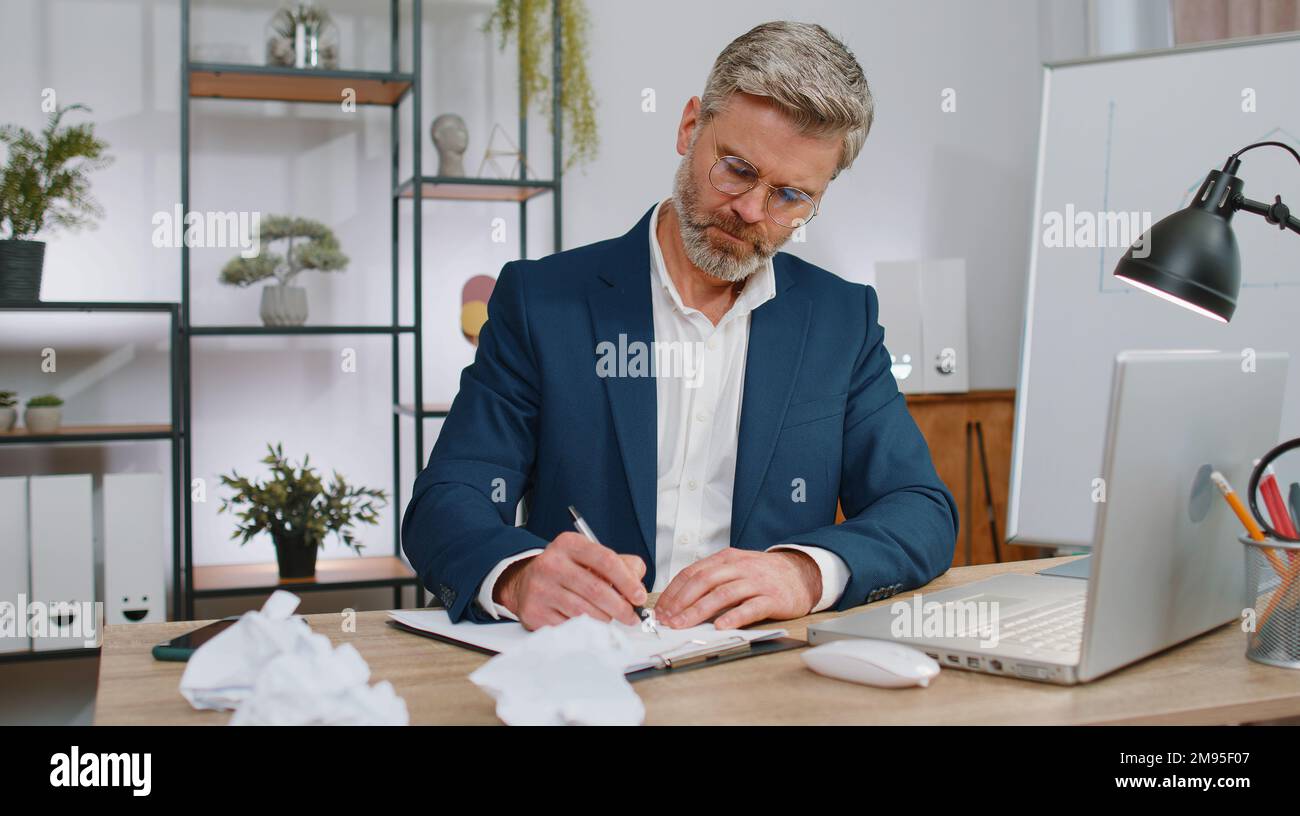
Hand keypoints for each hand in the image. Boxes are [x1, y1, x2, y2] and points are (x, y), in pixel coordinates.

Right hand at [494, 532, 647, 630]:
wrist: (526, 583)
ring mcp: (540, 588)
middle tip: (631, 616)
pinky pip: (569, 626)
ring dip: (604, 620)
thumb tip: (637, 587)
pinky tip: (589, 624)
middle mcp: (551, 563)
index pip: (606, 560)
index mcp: (569, 544)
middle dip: (620, 607)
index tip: (639, 597)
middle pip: (596, 589)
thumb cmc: (566, 571)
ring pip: (584, 611)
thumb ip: (621, 565)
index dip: (627, 581)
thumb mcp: (591, 558)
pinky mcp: (534, 611)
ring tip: (610, 618)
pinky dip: (585, 629)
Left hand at [654, 548, 821, 629]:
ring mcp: (757, 582)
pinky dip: (734, 617)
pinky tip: (721, 627)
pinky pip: (751, 607)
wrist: (801, 574)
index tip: (661, 608)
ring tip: (684, 624)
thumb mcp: (736, 567)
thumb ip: (712, 578)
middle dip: (681, 601)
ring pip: (723, 594)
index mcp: (726, 558)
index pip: (693, 572)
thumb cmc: (763, 575)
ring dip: (699, 610)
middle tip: (667, 619)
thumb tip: (680, 600)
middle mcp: (740, 567)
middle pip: (704, 581)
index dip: (674, 591)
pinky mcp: (773, 598)